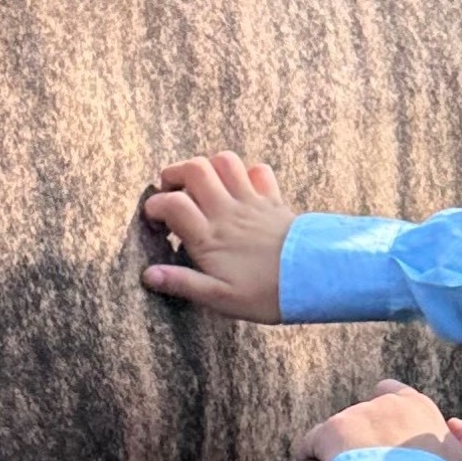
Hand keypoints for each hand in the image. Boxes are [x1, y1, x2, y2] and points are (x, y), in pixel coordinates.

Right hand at [141, 153, 293, 320]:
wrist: (312, 281)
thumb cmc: (264, 295)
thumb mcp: (219, 299)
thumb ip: (183, 283)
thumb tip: (148, 275)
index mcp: (209, 237)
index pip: (172, 204)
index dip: (155, 206)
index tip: (153, 220)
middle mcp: (227, 212)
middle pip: (195, 169)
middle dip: (174, 173)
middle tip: (170, 191)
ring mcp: (251, 202)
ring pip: (224, 161)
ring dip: (208, 166)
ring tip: (201, 185)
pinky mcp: (273, 200)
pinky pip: (258, 170)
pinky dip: (246, 173)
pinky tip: (240, 189)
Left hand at [292, 380, 461, 460]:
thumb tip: (456, 424)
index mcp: (418, 405)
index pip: (393, 393)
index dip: (388, 420)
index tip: (390, 448)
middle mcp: (384, 403)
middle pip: (363, 413)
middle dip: (362, 436)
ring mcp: (355, 416)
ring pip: (337, 430)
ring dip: (339, 452)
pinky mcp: (329, 433)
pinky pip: (310, 443)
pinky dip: (311, 459)